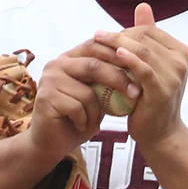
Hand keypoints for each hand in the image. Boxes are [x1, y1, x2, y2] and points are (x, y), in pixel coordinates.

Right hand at [28, 39, 142, 157]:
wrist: (52, 142)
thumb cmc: (77, 117)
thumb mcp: (97, 95)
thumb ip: (108, 81)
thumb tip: (140, 70)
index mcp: (69, 58)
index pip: (95, 46)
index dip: (118, 54)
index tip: (141, 65)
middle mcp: (57, 64)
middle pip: (93, 65)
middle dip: (118, 79)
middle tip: (136, 93)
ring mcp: (49, 80)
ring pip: (87, 92)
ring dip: (97, 111)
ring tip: (93, 122)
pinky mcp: (46, 98)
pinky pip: (77, 108)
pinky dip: (85, 120)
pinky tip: (80, 126)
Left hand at [94, 3, 187, 149]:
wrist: (160, 132)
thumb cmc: (151, 98)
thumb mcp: (151, 66)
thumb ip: (147, 38)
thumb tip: (142, 6)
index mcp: (181, 51)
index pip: (149, 31)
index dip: (126, 30)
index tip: (106, 35)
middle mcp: (181, 60)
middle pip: (145, 38)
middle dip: (118, 35)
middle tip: (96, 35)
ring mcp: (175, 75)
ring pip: (142, 50)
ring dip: (117, 43)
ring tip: (97, 40)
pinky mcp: (163, 89)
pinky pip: (143, 69)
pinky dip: (129, 59)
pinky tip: (114, 54)